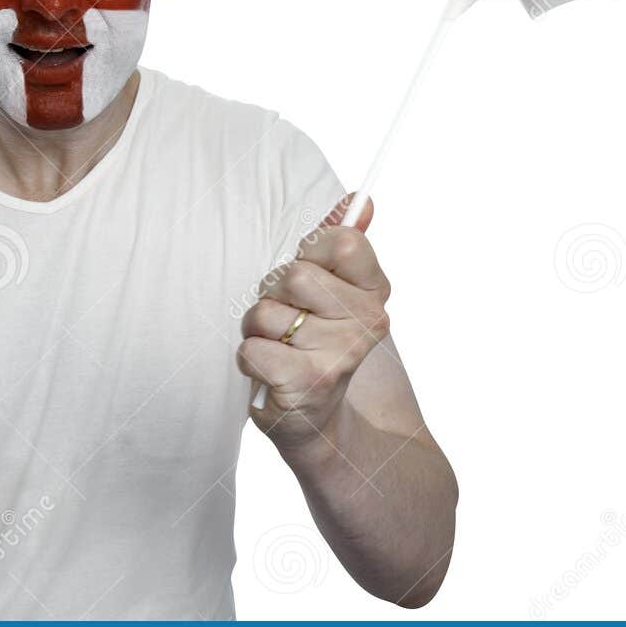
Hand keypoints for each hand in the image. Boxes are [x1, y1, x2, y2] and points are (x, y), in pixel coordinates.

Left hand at [239, 196, 389, 447]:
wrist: (324, 427)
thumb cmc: (320, 348)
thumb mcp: (338, 294)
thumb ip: (343, 244)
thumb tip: (359, 200)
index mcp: (375, 292)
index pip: (342, 241)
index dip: (311, 254)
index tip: (311, 279)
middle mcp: (366, 322)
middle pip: (295, 275)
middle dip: (274, 294)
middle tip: (288, 320)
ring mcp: (339, 354)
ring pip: (265, 312)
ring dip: (258, 330)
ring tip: (279, 348)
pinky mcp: (307, 383)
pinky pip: (252, 348)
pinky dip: (250, 360)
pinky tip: (271, 373)